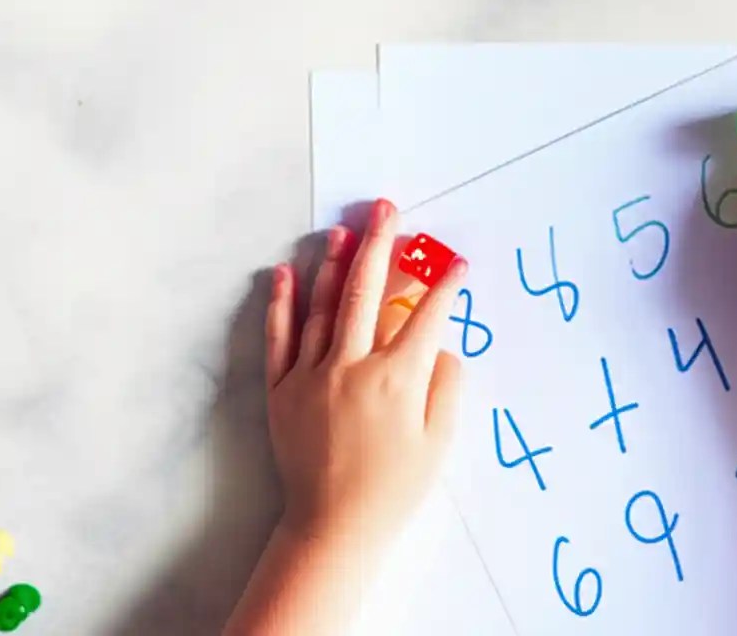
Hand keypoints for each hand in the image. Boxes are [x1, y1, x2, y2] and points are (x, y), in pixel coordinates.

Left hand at [264, 199, 466, 542]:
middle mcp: (352, 366)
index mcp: (396, 378)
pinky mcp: (282, 390)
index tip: (456, 263)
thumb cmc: (394, 489)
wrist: (333, 526)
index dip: (444, 285)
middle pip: (367, 291)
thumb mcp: (439, 442)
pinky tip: (286, 272)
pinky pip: (280, 338)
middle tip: (387, 208)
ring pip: (324, 306)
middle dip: (381, 244)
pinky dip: (283, 303)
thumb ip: (446, 387)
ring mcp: (312, 375)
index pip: (425, 315)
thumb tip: (441, 347)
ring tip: (345, 228)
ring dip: (335, 262)